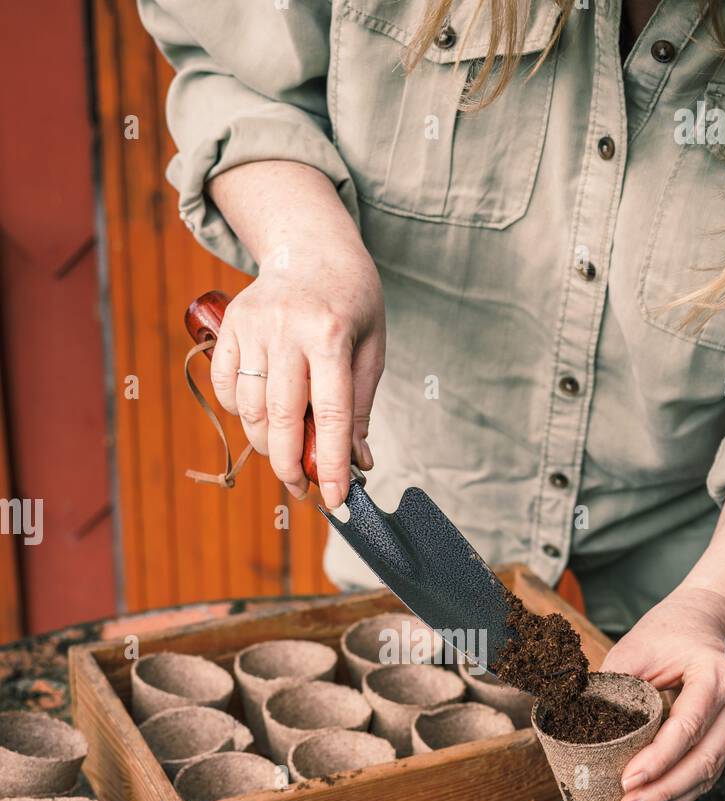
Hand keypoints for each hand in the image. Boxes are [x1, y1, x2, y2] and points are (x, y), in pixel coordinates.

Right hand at [208, 167, 384, 506]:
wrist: (310, 247)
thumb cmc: (350, 303)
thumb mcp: (371, 348)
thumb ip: (360, 408)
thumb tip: (357, 462)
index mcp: (331, 335)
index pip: (331, 415)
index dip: (330, 463)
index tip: (334, 499)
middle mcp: (287, 329)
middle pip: (281, 419)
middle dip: (290, 466)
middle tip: (302, 489)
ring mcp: (252, 326)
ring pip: (249, 409)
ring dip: (267, 442)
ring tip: (287, 447)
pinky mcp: (228, 326)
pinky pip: (224, 388)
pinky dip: (240, 413)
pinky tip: (262, 413)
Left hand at [600, 586, 724, 800]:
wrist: (704, 622)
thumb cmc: (666, 632)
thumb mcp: (634, 649)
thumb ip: (611, 686)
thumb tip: (572, 724)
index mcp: (716, 674)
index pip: (688, 725)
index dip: (658, 759)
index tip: (626, 782)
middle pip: (704, 759)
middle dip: (663, 792)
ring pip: (708, 774)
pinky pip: (706, 773)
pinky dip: (678, 794)